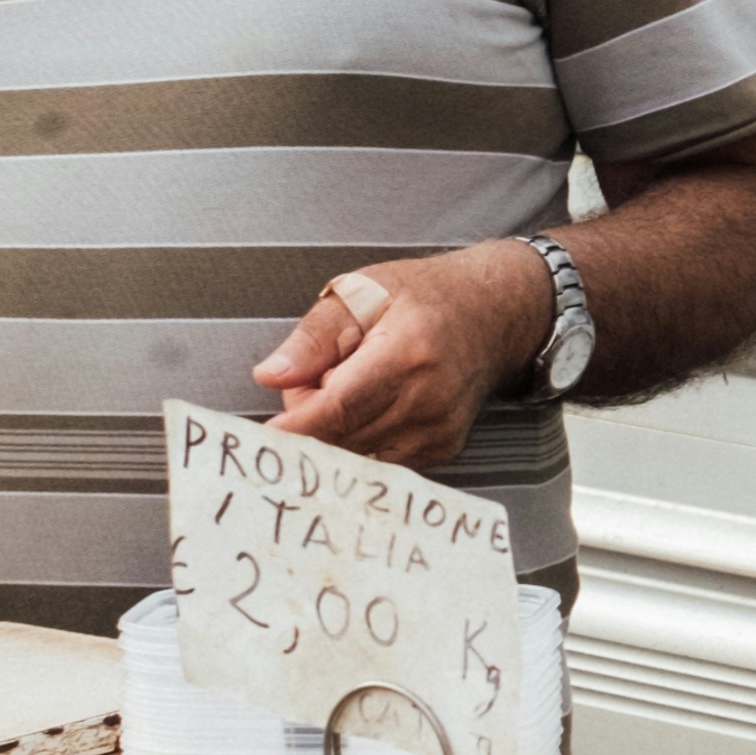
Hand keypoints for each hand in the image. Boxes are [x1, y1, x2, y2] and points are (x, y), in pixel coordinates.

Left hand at [251, 242, 556, 469]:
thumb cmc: (425, 297)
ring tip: (347, 385)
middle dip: (309, 421)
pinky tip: (369, 405)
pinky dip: (359, 441)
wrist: (494, 313)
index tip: (260, 442)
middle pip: (342, 438)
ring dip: (334, 433)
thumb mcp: (361, 292)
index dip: (295, 429)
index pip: (339, 407)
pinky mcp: (441, 450)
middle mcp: (428, 400)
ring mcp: (439, 431)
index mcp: (407, 354)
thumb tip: (271, 377)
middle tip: (311, 381)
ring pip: (357, 456)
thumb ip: (313, 337)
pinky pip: (378, 461)